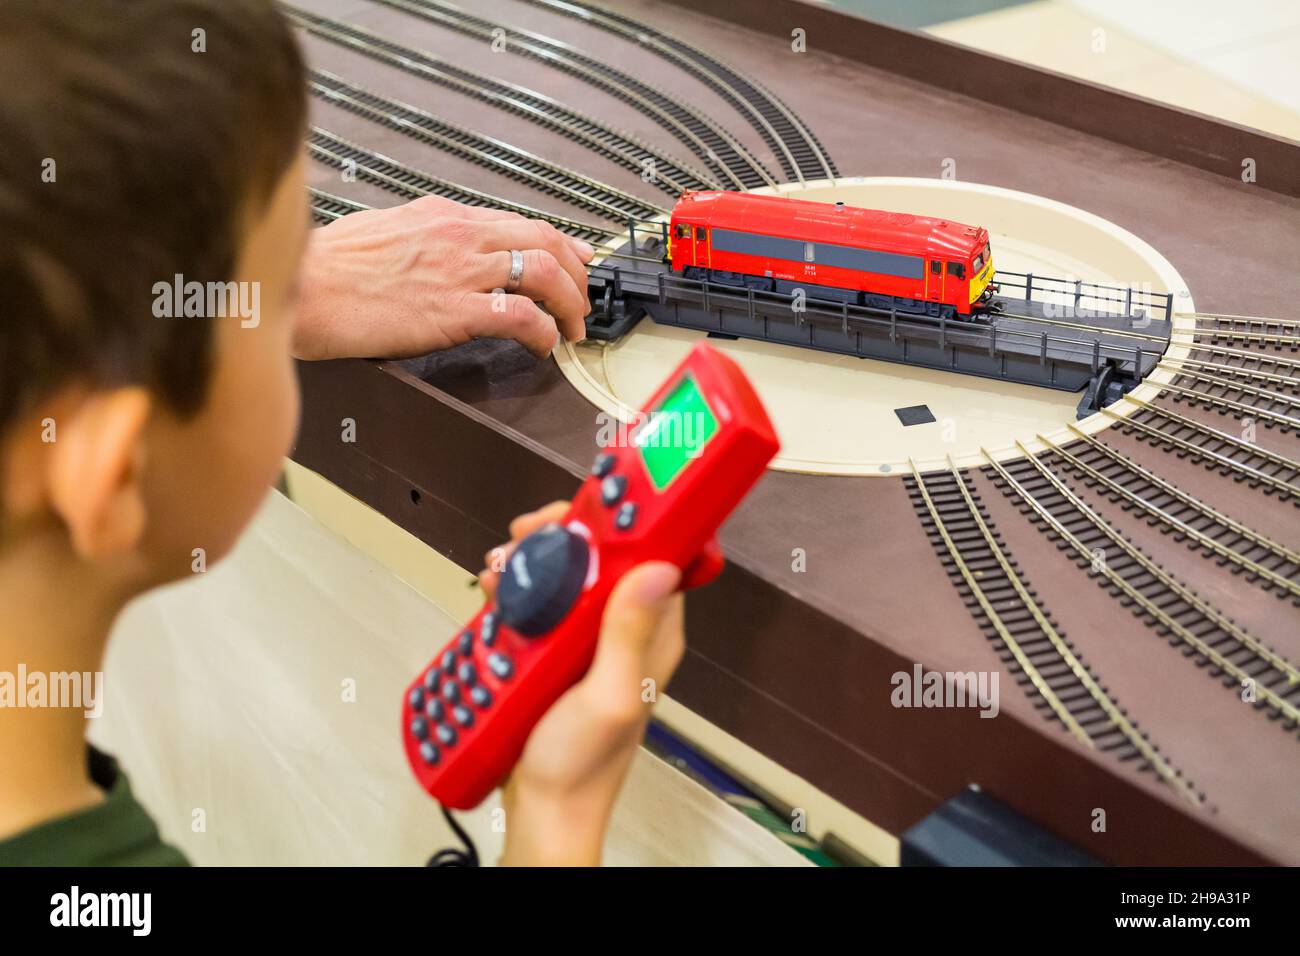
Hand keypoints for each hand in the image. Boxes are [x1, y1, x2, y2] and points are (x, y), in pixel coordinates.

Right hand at [294, 196, 594, 360]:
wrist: (300, 288)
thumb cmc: (326, 268)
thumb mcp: (383, 231)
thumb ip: (423, 238)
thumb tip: (442, 250)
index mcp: (442, 216)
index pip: (521, 223)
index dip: (561, 245)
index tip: (577, 261)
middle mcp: (459, 235)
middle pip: (545, 242)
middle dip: (576, 274)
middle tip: (582, 302)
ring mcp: (459, 271)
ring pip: (543, 273)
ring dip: (569, 304)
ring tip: (571, 329)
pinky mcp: (453, 310)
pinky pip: (521, 316)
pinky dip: (544, 332)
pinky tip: (543, 347)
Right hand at [479, 503, 684, 865]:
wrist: (540, 809)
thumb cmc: (580, 765)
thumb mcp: (609, 696)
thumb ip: (629, 633)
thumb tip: (658, 567)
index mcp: (652, 634)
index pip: (656, 555)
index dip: (627, 521)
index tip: (591, 506)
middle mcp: (623, 630)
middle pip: (601, 556)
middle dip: (562, 535)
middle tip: (526, 536)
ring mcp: (585, 639)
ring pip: (564, 575)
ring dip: (531, 561)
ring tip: (500, 568)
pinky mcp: (552, 651)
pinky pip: (536, 604)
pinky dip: (513, 592)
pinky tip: (491, 594)